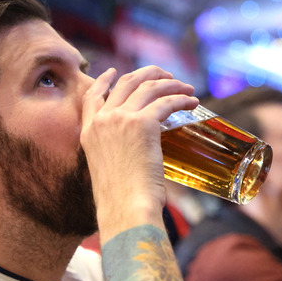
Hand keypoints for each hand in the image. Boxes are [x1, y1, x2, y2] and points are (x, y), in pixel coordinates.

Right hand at [80, 66, 197, 241]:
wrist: (125, 208)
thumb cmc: (120, 200)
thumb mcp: (107, 169)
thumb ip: (116, 153)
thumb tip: (137, 153)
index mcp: (88, 132)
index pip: (92, 96)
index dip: (105, 81)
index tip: (114, 72)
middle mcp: (102, 120)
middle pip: (126, 82)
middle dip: (148, 74)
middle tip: (165, 76)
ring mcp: (121, 119)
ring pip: (149, 87)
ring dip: (171, 84)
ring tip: (186, 88)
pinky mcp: (143, 123)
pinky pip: (167, 102)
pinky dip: (182, 99)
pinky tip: (193, 102)